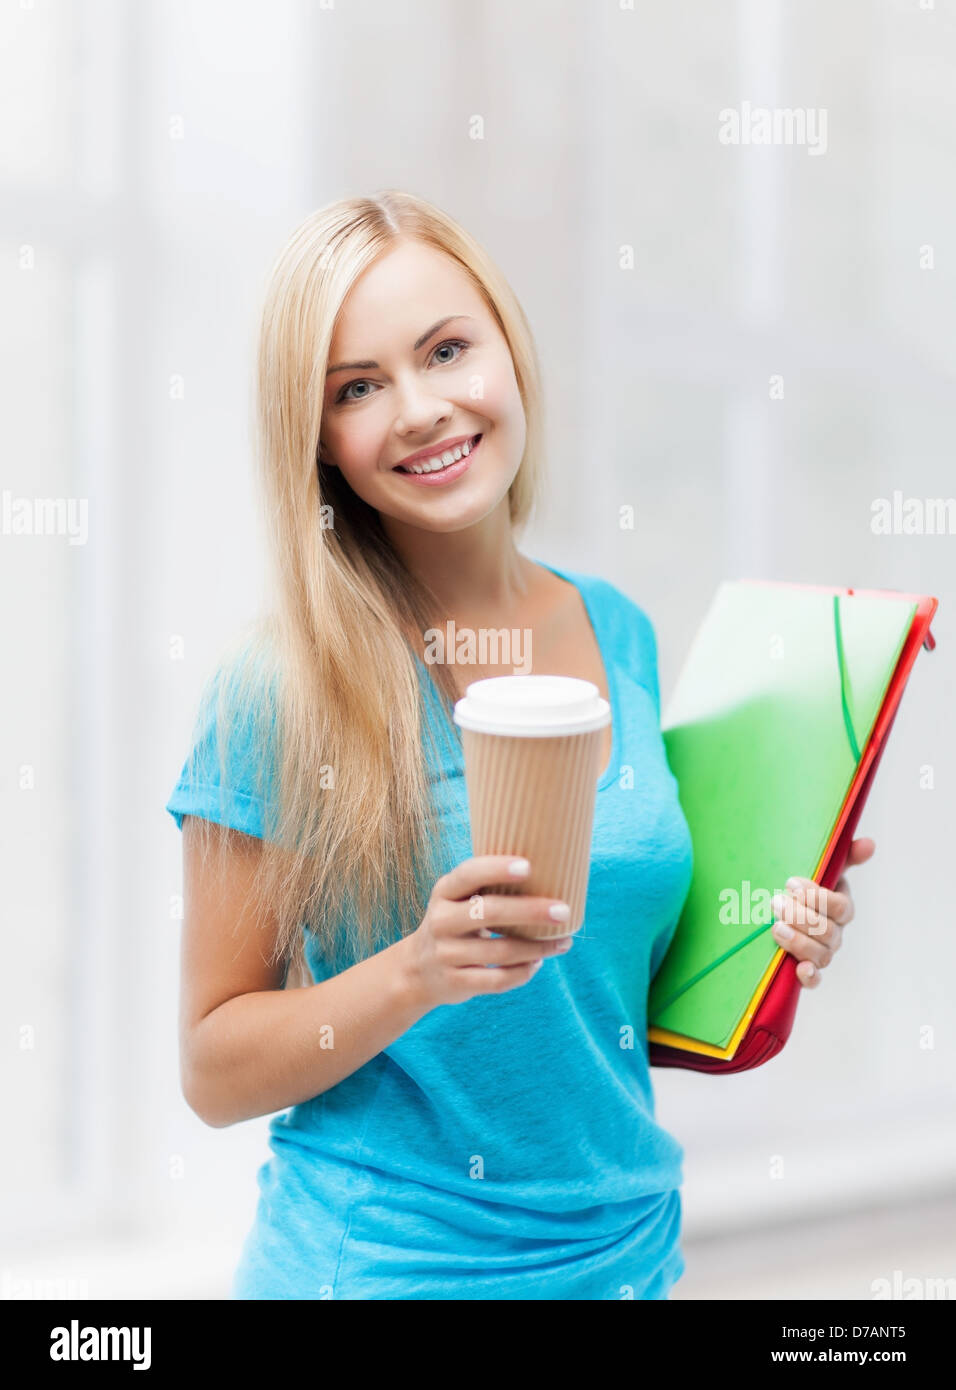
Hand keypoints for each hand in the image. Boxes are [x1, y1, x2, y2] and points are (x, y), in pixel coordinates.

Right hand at [400, 854, 575, 1008]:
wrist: (418, 969)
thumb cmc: (456, 923)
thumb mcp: (458, 900)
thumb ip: (488, 887)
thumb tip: (550, 872)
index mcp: (444, 892)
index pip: (468, 874)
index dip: (496, 869)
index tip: (528, 866)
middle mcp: (441, 921)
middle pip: (489, 912)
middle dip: (530, 911)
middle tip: (563, 911)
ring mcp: (446, 954)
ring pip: (500, 951)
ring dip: (537, 947)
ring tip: (563, 942)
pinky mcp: (456, 982)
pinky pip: (497, 980)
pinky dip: (523, 972)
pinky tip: (537, 962)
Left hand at [769, 837, 875, 988]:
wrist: (781, 913)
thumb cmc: (805, 890)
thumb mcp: (823, 871)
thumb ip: (844, 856)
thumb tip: (869, 843)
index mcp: (841, 908)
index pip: (840, 906)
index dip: (817, 897)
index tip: (790, 882)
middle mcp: (836, 933)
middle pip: (827, 931)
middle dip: (800, 917)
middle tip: (775, 903)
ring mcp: (824, 953)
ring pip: (820, 954)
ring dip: (798, 942)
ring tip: (775, 927)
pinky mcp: (808, 971)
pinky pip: (815, 980)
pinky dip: (809, 977)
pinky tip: (799, 969)